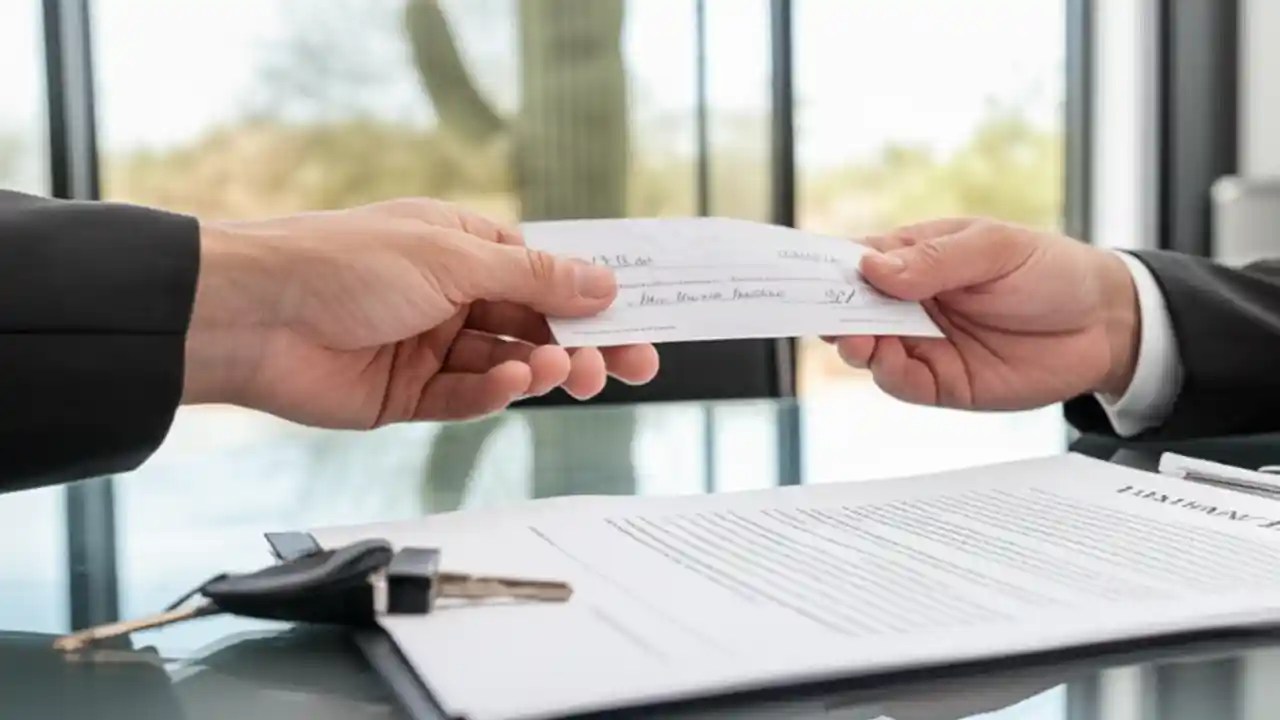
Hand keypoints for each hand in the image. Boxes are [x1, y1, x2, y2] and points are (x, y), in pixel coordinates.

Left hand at [182, 198, 658, 426]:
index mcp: (463, 248)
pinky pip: (466, 397)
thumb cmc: (345, 263)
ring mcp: (431, 346)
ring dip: (543, 369)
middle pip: (537, 326)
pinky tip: (511, 383)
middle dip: (585, 346)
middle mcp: (451, 296)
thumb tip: (603, 284)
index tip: (644, 322)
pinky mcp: (408, 395)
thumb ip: (533, 278)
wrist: (252, 316)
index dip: (595, 300)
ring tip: (566, 372)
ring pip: (509, 364)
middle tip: (632, 368)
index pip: (546, 276)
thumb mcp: (453, 259)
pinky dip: (494, 393)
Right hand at [832, 218, 1139, 409]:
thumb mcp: (995, 249)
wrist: (1106, 324)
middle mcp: (908, 302)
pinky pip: (900, 382)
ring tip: (860, 340)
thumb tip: (871, 269)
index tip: (798, 275)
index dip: (824, 268)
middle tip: (825, 316)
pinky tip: (887, 360)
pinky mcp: (941, 382)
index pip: (854, 261)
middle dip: (831, 312)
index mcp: (913, 257)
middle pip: (850, 308)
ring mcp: (922, 343)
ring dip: (855, 345)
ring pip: (867, 348)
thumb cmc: (1050, 271)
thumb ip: (934, 261)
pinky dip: (886, 374)